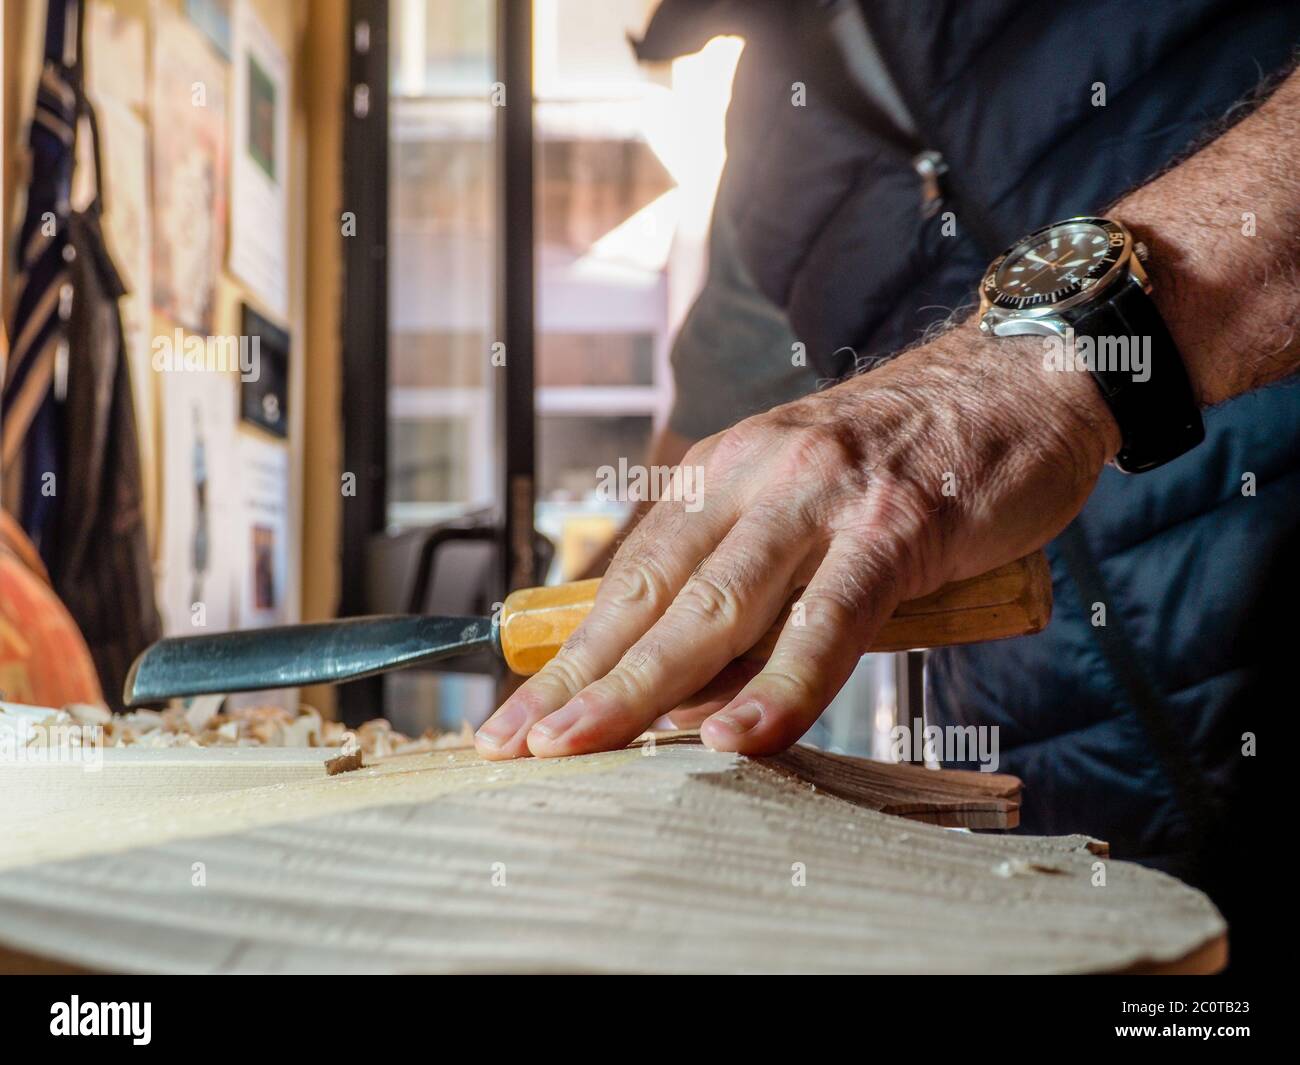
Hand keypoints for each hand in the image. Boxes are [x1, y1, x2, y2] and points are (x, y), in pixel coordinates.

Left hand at [475, 325, 1119, 759]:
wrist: (1024, 377)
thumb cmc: (915, 462)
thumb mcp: (809, 511)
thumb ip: (758, 598)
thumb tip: (694, 702)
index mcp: (724, 474)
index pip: (630, 578)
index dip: (570, 653)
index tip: (520, 716)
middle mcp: (755, 476)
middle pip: (649, 594)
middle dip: (577, 679)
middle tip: (517, 746)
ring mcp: (822, 496)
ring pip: (717, 606)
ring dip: (642, 686)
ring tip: (581, 749)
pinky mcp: (895, 523)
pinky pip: (830, 617)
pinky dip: (784, 684)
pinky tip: (739, 737)